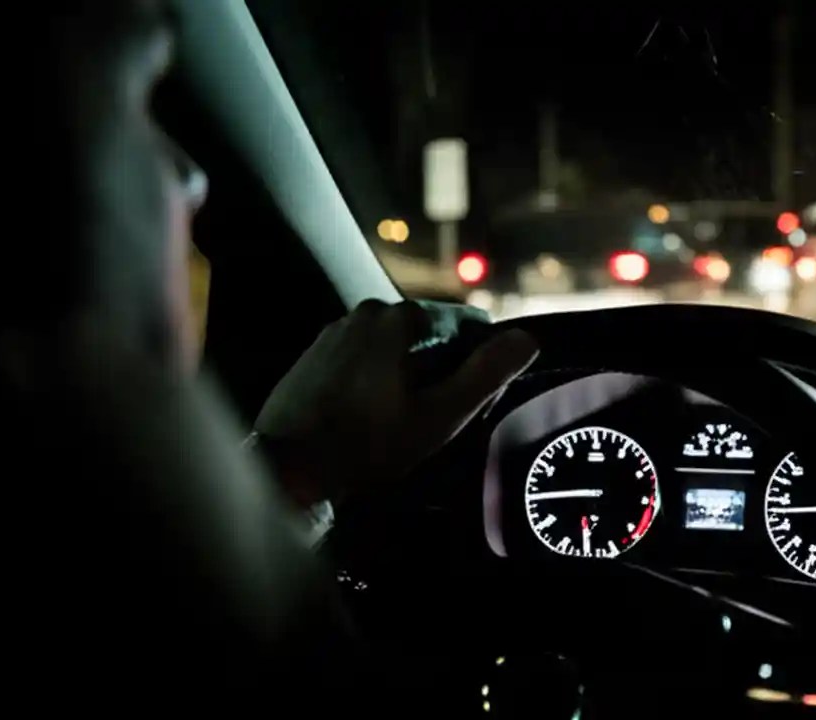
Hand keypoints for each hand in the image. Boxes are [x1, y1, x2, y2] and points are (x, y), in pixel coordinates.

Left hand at [255, 299, 537, 506]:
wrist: (288, 466)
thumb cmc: (370, 443)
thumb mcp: (439, 415)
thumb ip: (486, 374)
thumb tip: (527, 338)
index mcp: (402, 317)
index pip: (464, 324)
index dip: (477, 360)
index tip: (474, 397)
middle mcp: (367, 311)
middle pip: (426, 335)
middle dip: (440, 366)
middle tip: (440, 414)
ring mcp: (335, 331)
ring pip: (392, 347)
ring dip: (407, 373)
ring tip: (405, 418)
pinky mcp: (313, 354)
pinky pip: (361, 359)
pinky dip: (375, 379)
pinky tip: (372, 414)